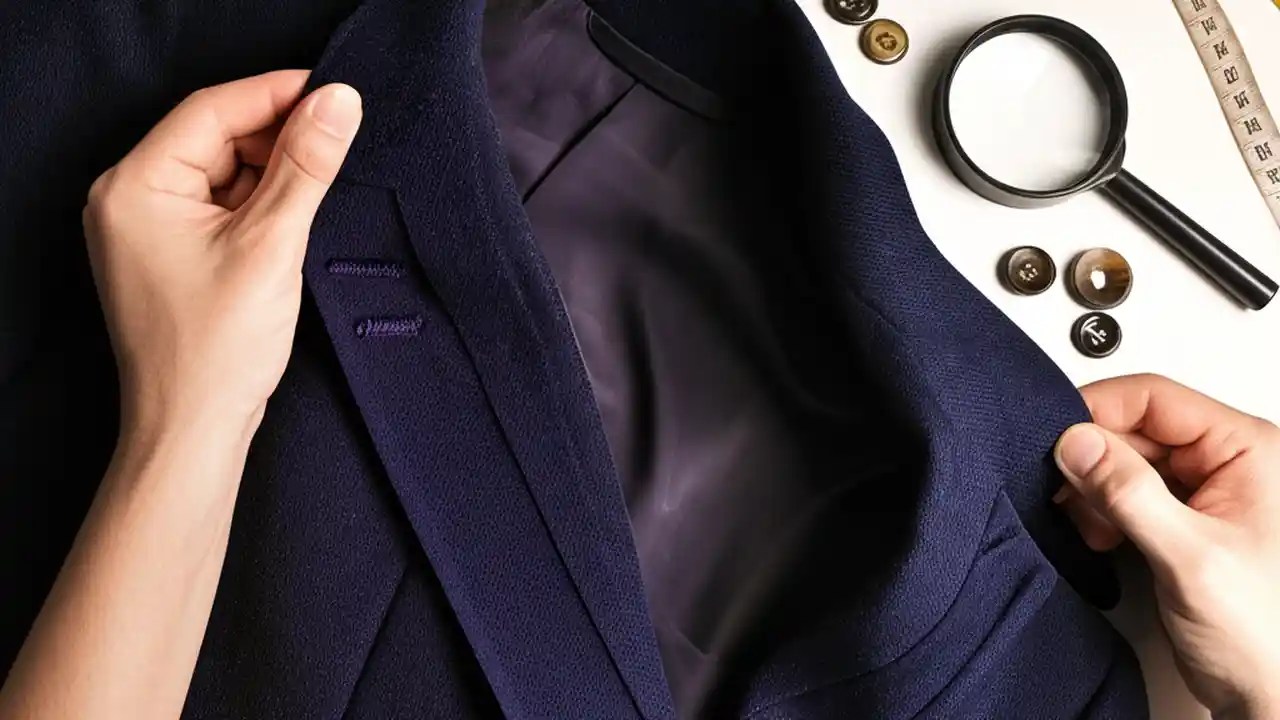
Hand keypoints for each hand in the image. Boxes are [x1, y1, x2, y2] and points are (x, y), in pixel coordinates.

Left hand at [83, 71, 361, 436]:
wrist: (193, 429)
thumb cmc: (218, 349)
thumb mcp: (272, 245)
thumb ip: (306, 167)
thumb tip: (339, 103)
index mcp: (136, 185)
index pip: (211, 110)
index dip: (276, 94)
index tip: (335, 92)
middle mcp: (129, 197)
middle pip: (214, 136)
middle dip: (278, 134)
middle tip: (339, 137)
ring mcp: (146, 225)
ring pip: (221, 169)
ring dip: (273, 170)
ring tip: (323, 181)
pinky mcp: (169, 250)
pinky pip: (218, 203)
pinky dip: (260, 200)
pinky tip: (296, 212)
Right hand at [1053, 374, 1279, 718]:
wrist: (1268, 697)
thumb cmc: (1264, 636)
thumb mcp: (1188, 556)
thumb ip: (1129, 493)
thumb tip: (1077, 443)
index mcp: (1249, 450)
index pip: (1155, 399)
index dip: (1098, 412)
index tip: (1056, 439)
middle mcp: (1230, 463)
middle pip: (1137, 428)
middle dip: (1095, 461)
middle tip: (1070, 493)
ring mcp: (1208, 491)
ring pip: (1128, 460)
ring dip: (1096, 490)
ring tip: (1093, 524)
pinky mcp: (1185, 519)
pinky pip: (1130, 492)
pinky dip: (1104, 510)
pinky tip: (1101, 535)